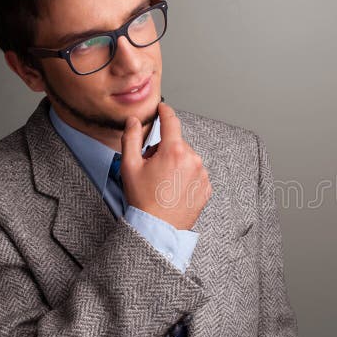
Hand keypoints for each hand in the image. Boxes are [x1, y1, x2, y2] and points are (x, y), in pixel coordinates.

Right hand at [120, 102, 211, 229]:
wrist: (158, 228)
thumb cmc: (143, 200)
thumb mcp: (129, 166)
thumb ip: (131, 138)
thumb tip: (134, 121)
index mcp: (173, 150)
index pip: (171, 121)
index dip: (165, 111)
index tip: (163, 107)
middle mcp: (192, 159)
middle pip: (177, 143)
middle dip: (164, 149)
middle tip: (152, 167)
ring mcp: (202, 174)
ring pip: (187, 158)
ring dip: (176, 163)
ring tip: (163, 182)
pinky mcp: (206, 187)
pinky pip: (195, 173)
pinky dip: (185, 176)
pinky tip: (173, 189)